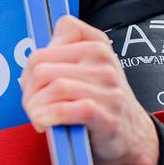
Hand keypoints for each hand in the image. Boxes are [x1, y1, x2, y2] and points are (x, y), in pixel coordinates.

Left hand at [19, 15, 160, 164]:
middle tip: (32, 104)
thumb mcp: (88, 71)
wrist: (134, 136)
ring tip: (37, 117)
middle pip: (42, 63)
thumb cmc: (101, 102)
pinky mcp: (105, 115)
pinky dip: (47, 116)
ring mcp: (107, 87)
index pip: (62, 29)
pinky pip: (65, 109)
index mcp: (97, 44)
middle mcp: (104, 60)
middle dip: (29, 87)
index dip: (40, 54)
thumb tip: (28, 71)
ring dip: (34, 106)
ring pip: (52, 86)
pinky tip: (44, 124)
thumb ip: (61, 61)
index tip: (37, 77)